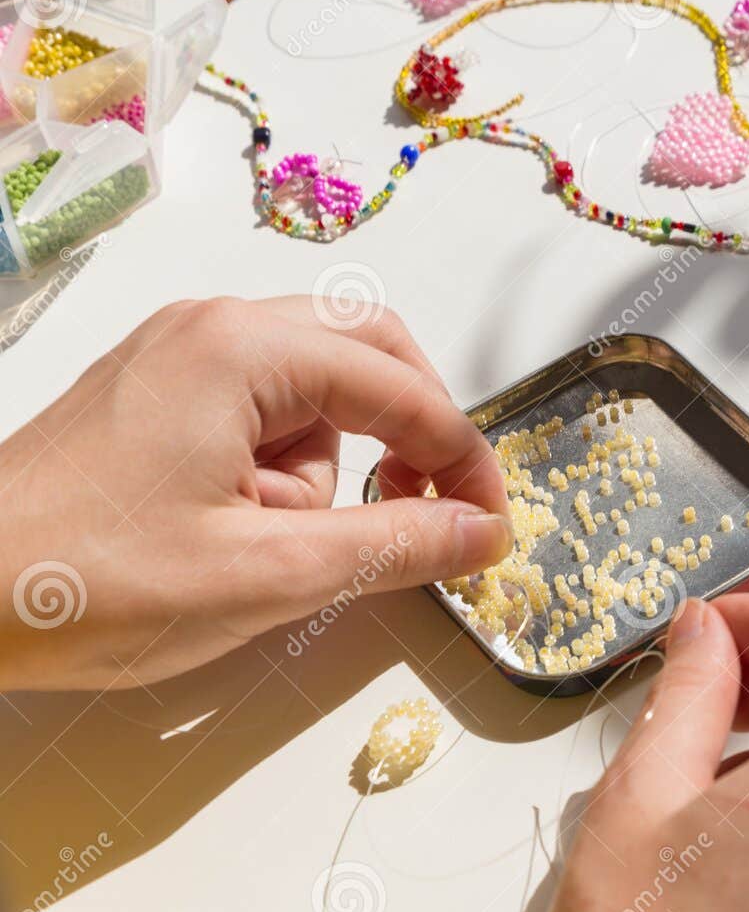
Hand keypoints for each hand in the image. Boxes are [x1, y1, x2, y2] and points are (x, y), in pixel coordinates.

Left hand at [0, 296, 510, 691]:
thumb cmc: (91, 583)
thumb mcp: (266, 574)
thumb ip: (393, 545)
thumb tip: (485, 532)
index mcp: (243, 351)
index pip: (403, 389)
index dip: (464, 460)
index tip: (493, 529)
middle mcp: (215, 328)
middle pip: (367, 349)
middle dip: (412, 430)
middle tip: (430, 508)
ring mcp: (178, 356)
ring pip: (315, 383)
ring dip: (335, 459)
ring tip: (287, 542)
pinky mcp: (154, 395)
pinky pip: (260, 407)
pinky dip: (285, 464)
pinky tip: (245, 527)